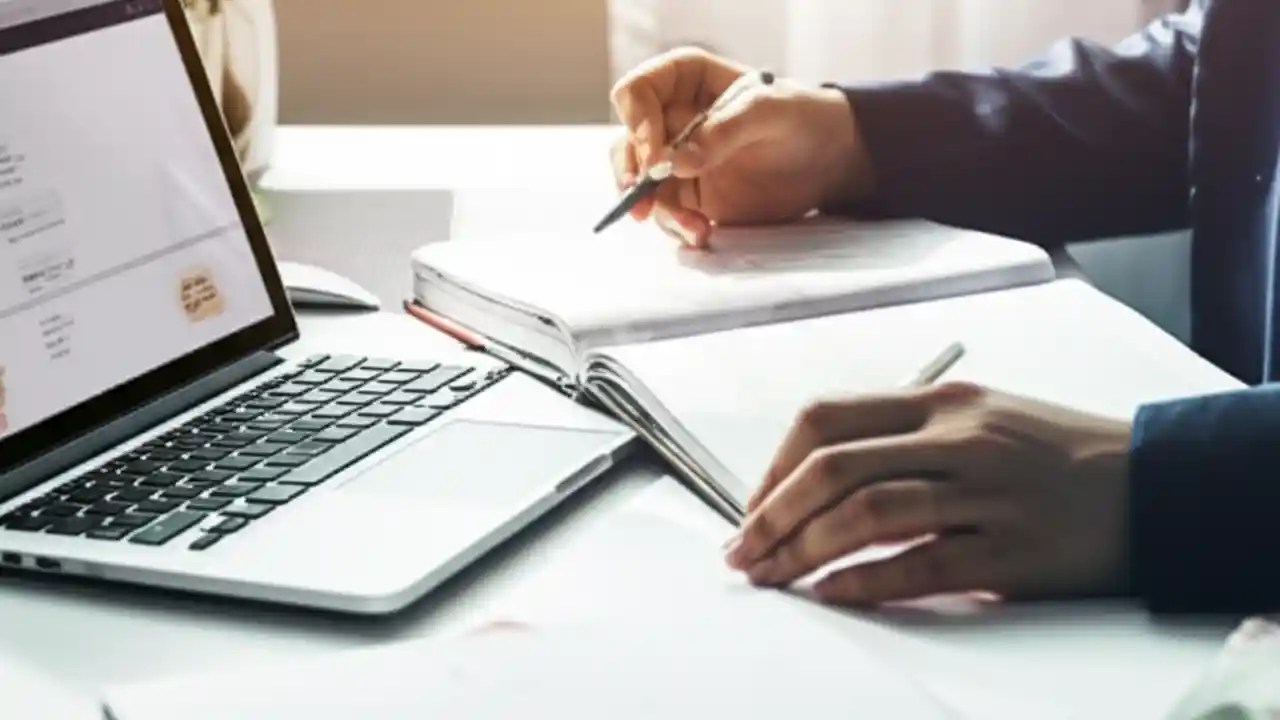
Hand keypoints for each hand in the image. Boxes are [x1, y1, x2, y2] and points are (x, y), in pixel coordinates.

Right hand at [609, 48, 874, 247]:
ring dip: (659, 210)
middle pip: (627, 143)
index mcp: (686, 82)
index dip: (638, 122)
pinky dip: (679, 227)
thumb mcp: (769, 112)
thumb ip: (723, 131)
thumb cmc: (803, 118)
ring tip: (695, 227)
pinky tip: (703, 233)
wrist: (831, 159)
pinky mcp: (693, 197)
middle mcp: (673, 121)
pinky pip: (668, 214)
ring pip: (643, 185)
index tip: (656, 152)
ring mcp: (680, 162)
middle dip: (630, 173)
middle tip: (644, 201)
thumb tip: (676, 162)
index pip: (638, 93)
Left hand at [724, 382, 1134, 606]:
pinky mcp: (1013, 552)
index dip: (776, 463)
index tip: (754, 503)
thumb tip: (822, 477)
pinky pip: (922, 566)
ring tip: (771, 575)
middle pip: (835, 466)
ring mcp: (986, 493)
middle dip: (773, 512)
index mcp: (943, 401)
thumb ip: (908, 436)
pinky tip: (831, 593)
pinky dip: (866, 582)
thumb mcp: (982, 418)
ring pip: (869, 514)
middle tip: (744, 550)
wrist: (1157, 484)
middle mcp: (959, 439)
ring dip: (805, 550)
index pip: (829, 416)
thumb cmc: (1059, 453)